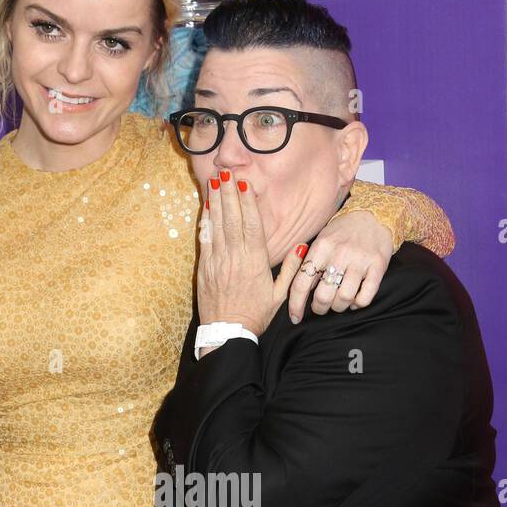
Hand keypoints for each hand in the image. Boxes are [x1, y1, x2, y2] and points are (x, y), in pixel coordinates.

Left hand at [198, 173, 303, 336]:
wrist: (228, 334)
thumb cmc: (255, 315)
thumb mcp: (280, 295)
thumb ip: (290, 268)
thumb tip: (301, 245)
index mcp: (255, 262)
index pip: (251, 225)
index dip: (247, 202)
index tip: (245, 183)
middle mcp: (235, 258)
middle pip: (232, 219)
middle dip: (229, 193)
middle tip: (227, 172)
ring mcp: (217, 262)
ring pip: (217, 225)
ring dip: (216, 201)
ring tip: (215, 181)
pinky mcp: (205, 269)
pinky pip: (205, 240)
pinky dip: (205, 222)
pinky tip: (206, 207)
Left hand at [288, 209, 393, 320]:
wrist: (374, 214)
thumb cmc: (343, 232)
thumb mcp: (322, 241)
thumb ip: (310, 264)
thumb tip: (298, 292)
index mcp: (321, 247)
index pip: (301, 283)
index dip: (296, 305)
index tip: (295, 317)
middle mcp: (340, 253)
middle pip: (323, 296)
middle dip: (320, 308)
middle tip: (321, 307)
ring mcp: (360, 260)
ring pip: (344, 299)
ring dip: (339, 307)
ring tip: (339, 302)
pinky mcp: (378, 266)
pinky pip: (365, 297)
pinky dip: (358, 304)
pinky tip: (355, 300)